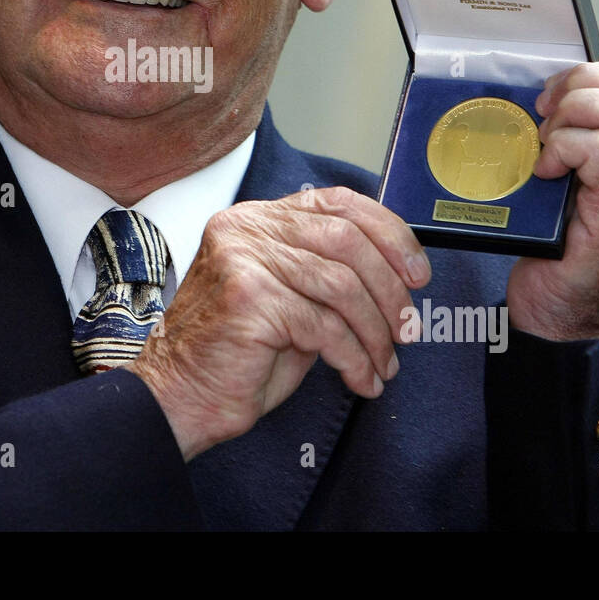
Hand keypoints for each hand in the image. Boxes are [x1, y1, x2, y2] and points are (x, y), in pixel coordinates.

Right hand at [122, 187, 431, 460]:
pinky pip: (326, 326)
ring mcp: (244, 258)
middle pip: (347, 240)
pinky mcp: (250, 296)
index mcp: (255, 219)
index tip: (417, 273)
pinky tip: (360, 377)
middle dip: (390, 289)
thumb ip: (329, 274)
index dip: (389, 234)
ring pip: (342, 286)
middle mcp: (246, 229)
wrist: (181, 397)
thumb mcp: (290, 299)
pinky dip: (354, 357)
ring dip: (375, 331)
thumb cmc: (236, 355)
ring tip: (384, 361)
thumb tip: (396, 274)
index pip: (337, 202)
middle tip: (408, 328)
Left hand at [507, 62, 598, 339]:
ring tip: (546, 142)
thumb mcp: (597, 177)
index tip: (559, 92)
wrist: (566, 309)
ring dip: (573, 116)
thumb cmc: (573, 241)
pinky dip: (563, 147)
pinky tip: (545, 169)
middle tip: (546, 111)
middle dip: (585, 86)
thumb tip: (566, 86)